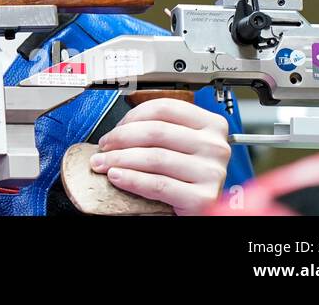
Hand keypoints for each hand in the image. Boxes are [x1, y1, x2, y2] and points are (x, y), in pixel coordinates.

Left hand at [88, 97, 231, 214]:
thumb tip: (116, 132)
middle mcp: (215, 146)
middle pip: (156, 131)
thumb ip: (157, 132)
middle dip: (121, 138)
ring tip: (103, 163)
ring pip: (154, 157)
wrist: (201, 209)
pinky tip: (117, 177)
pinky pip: (158, 184)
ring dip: (120, 159)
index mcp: (211, 125)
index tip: (115, 128)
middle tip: (104, 146)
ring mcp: (211, 172)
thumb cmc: (187, 176)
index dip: (132, 116)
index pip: (165, 108)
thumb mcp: (179, 146)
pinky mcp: (203, 198)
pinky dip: (131, 179)